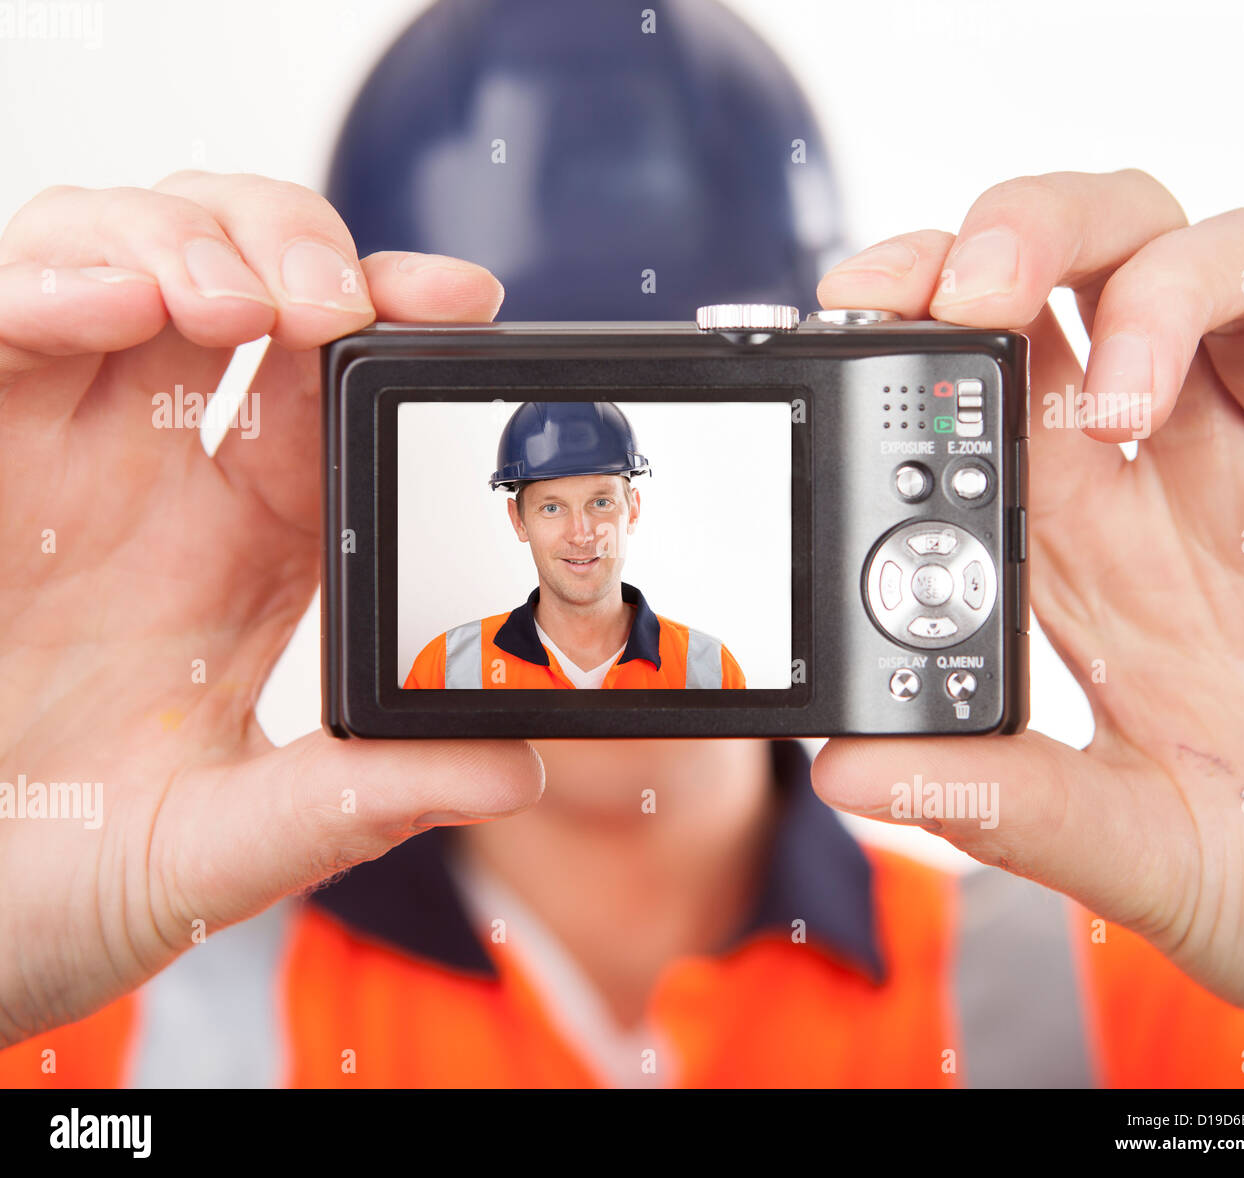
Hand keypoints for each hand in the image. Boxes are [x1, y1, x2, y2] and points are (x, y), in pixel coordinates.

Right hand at [0, 173, 543, 1045]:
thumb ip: (356, 802)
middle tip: (337, 300)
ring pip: (117, 258)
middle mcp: (157, 476)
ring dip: (185, 243)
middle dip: (295, 246)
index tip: (464, 302)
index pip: (333, 386)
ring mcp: (52, 451)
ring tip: (237, 307)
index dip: (396, 319)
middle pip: (237, 280)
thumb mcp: (220, 842)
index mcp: (246, 542)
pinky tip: (114, 304)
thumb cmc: (54, 878)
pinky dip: (54, 280)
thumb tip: (516, 769)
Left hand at [811, 169, 1243, 1018]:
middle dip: (1005, 241)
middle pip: (1059, 273)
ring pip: (1182, 253)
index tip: (854, 314)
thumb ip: (1001, 803)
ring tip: (1119, 404)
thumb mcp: (1128, 840)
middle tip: (968, 292)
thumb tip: (842, 775)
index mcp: (1059, 544)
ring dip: (1136, 283)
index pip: (961, 383)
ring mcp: (1242, 448)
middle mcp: (1138, 472)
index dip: (907, 321)